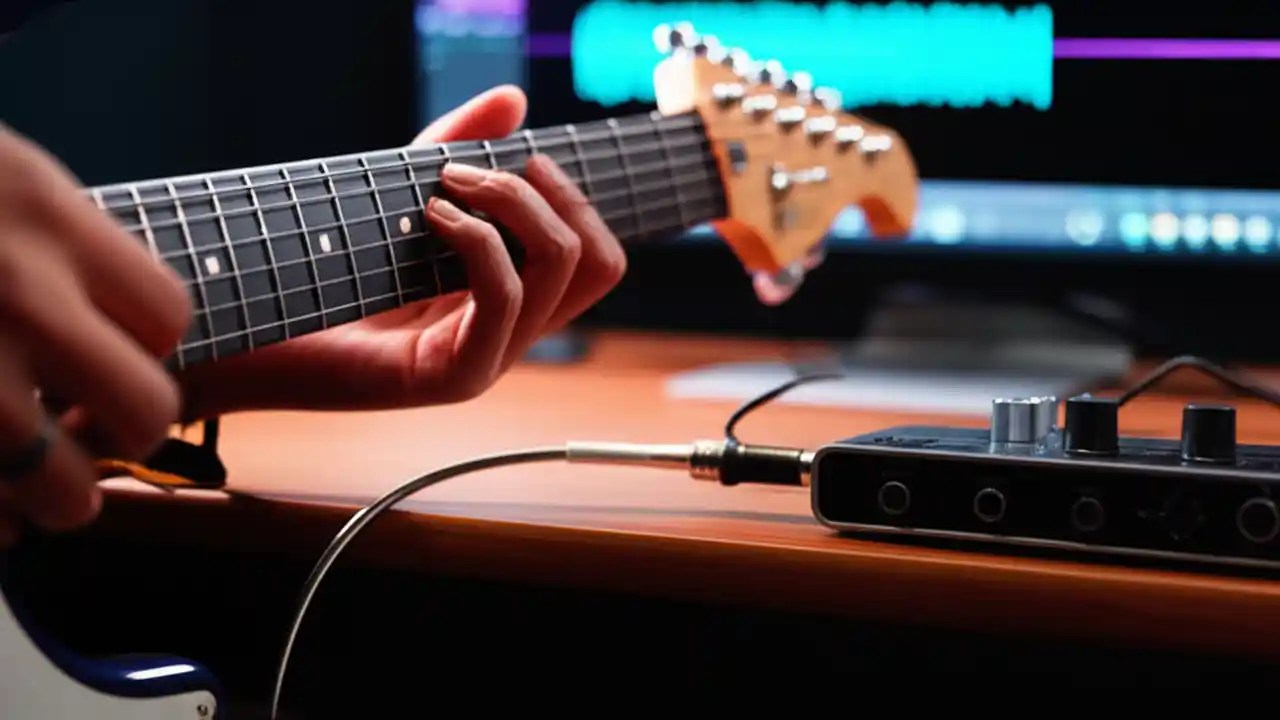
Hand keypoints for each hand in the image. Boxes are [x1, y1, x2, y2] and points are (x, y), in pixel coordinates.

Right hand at [0, 123, 191, 544]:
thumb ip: (55, 241)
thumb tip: (116, 323)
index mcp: (42, 220)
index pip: (165, 315)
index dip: (150, 344)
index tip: (118, 350)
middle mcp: (11, 296)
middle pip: (143, 409)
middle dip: (125, 430)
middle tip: (90, 428)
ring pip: (61, 491)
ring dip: (52, 494)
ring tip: (25, 475)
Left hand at [176, 85, 625, 416]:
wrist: (249, 339)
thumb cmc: (320, 270)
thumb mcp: (400, 195)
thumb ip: (458, 148)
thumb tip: (514, 101)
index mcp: (510, 303)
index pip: (598, 259)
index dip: (575, 196)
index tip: (517, 160)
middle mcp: (512, 337)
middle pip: (599, 260)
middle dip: (554, 193)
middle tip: (476, 170)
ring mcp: (489, 361)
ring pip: (563, 270)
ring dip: (512, 203)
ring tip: (446, 184)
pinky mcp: (453, 377)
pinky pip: (504, 295)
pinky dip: (477, 237)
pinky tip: (430, 216)